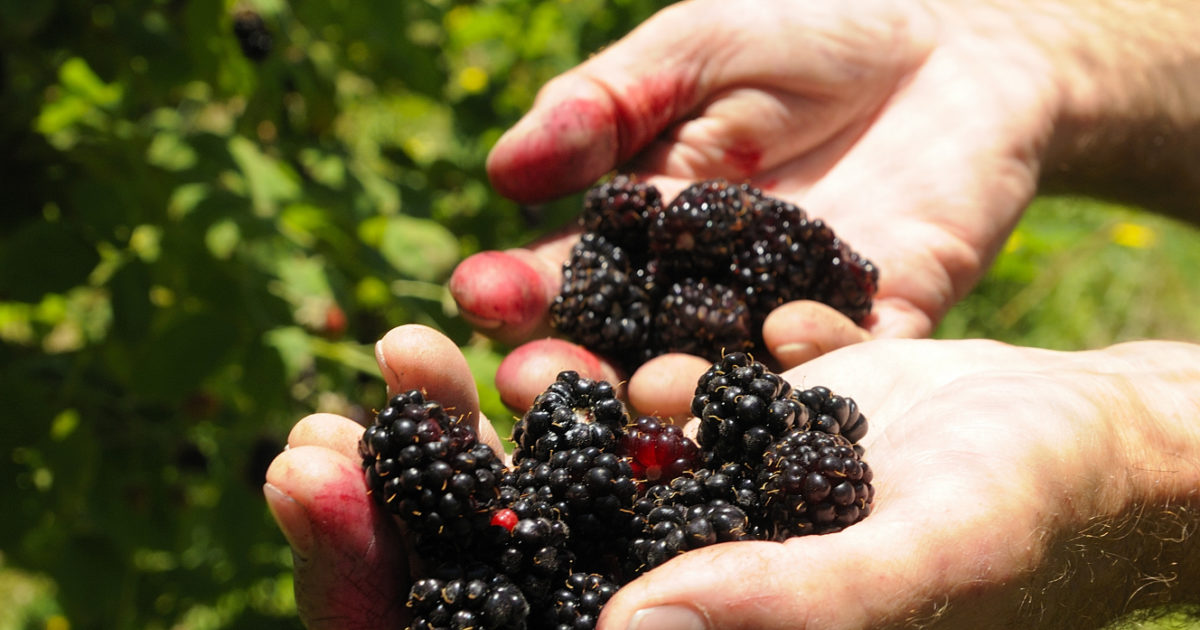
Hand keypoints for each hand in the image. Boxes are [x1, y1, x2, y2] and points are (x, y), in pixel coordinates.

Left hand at [266, 327, 1199, 628]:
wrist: (1076, 438)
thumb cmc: (1027, 522)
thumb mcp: (918, 562)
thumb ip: (780, 604)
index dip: (409, 602)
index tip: (331, 505)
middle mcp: (674, 603)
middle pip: (506, 574)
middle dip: (405, 513)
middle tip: (309, 444)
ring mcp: (680, 524)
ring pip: (538, 487)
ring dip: (459, 426)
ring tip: (394, 352)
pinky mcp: (699, 447)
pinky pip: (598, 419)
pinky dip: (543, 380)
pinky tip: (495, 327)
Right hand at [453, 0, 1060, 413]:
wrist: (955, 38)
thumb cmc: (804, 28)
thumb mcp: (693, 49)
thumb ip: (605, 106)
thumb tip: (505, 170)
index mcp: (648, 231)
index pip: (572, 272)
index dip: (523, 287)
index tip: (476, 294)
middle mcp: (708, 293)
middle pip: (634, 346)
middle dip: (578, 367)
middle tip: (523, 386)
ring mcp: (792, 314)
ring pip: (725, 372)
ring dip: (679, 391)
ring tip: (635, 397)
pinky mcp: (882, 320)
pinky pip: (848, 354)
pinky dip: (819, 356)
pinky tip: (784, 346)